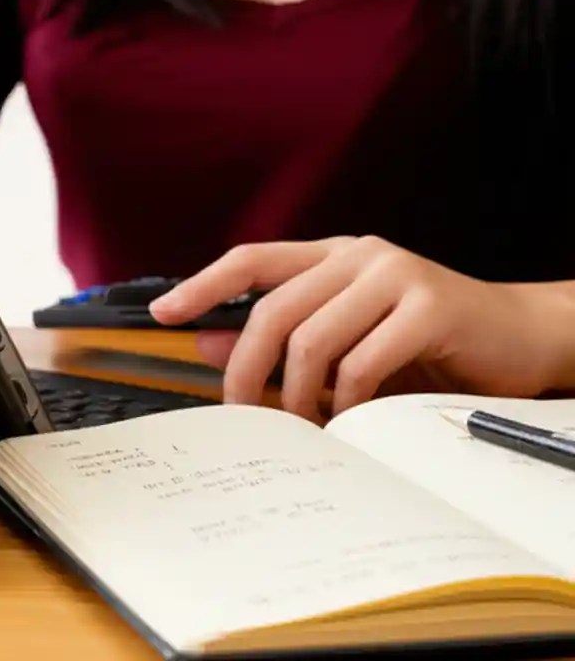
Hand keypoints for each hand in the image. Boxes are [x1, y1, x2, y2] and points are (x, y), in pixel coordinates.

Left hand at [148, 236, 573, 422]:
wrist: (520, 336)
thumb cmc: (426, 342)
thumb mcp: (346, 338)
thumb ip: (282, 337)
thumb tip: (207, 344)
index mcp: (332, 256)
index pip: (252, 259)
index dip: (202, 284)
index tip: (163, 312)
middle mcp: (359, 256)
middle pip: (272, 310)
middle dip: (245, 371)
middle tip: (239, 415)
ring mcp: (395, 276)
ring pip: (311, 339)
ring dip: (296, 395)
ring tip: (301, 426)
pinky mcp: (430, 307)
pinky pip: (362, 363)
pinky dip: (347, 402)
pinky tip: (351, 420)